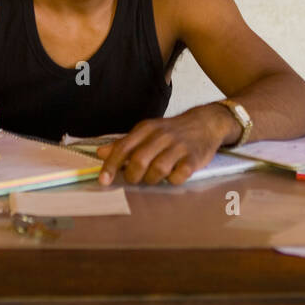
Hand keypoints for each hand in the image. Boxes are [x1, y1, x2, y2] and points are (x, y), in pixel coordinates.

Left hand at [95, 105, 233, 186]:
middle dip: (133, 176)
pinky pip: (178, 176)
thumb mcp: (146, 133)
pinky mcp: (193, 158)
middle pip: (139, 161)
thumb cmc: (171, 132)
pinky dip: (172, 180)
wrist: (205, 123)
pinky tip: (172, 176)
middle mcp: (161, 136)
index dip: (111, 166)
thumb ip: (124, 144)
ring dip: (152, 179)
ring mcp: (179, 147)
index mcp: (146, 129)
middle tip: (135, 179)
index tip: (103, 181)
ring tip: (154, 177)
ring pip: (158, 170)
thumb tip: (100, 153)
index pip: (123, 147)